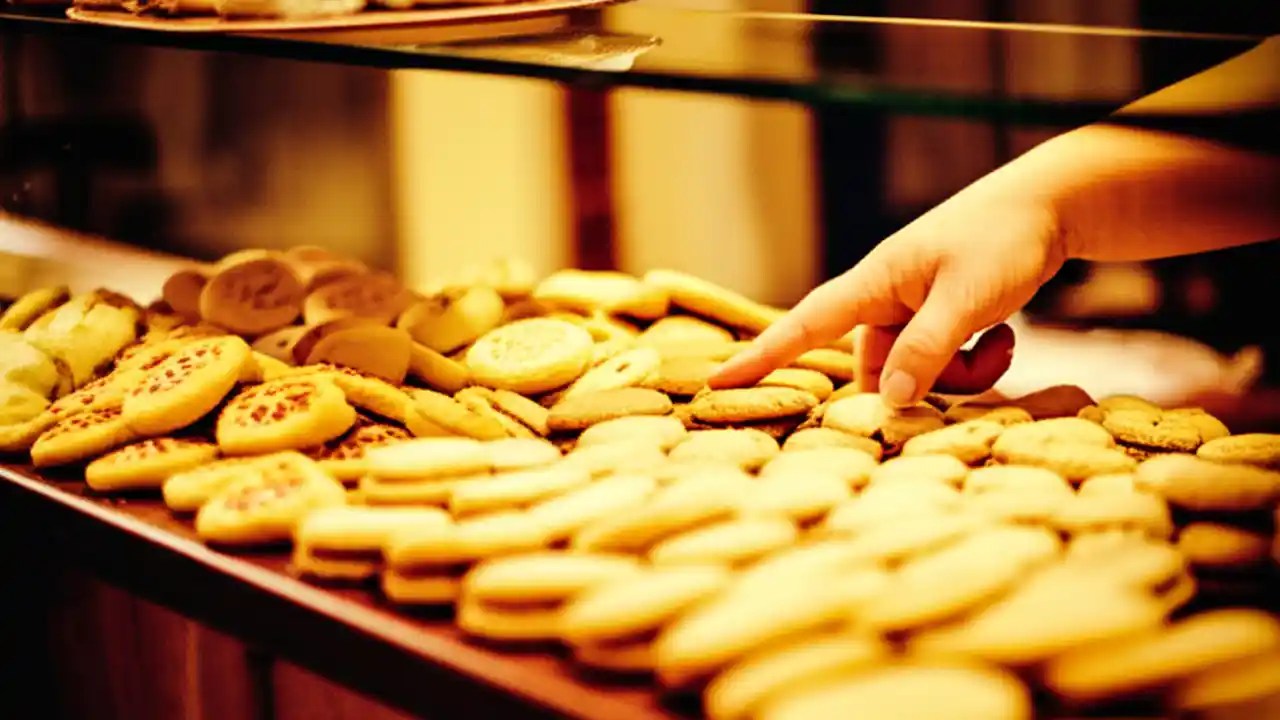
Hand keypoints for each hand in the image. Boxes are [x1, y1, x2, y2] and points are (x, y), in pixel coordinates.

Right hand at [710, 194, 1068, 405]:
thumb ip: (926, 351)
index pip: (804, 324)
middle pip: (874, 366)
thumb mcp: (966, 299)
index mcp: (875, 282)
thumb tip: (888, 398)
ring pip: (912, 370)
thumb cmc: (1004, 238)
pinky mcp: (943, 317)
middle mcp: (887, 297)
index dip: (762, 357)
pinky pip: (940, 362)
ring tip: (999, 346)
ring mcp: (915, 308)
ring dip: (956, 375)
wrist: (1054, 206)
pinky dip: (973, 364)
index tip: (718, 382)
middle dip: (916, 383)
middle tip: (968, 368)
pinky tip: (1005, 338)